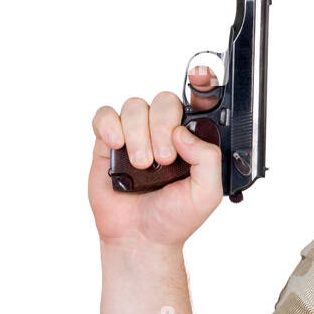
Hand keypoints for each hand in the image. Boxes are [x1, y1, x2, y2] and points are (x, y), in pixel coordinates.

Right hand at [88, 66, 224, 248]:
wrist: (141, 238)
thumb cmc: (175, 216)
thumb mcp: (207, 192)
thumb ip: (207, 158)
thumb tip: (183, 132)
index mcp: (193, 139)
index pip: (199, 102)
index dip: (201, 83)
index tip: (200, 74)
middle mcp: (165, 131)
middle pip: (165, 101)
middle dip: (163, 126)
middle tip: (163, 159)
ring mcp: (136, 134)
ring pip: (135, 106)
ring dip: (138, 134)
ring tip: (142, 166)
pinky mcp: (108, 142)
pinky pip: (105, 115)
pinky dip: (110, 125)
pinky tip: (116, 145)